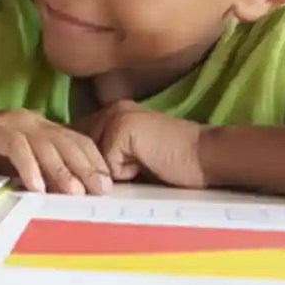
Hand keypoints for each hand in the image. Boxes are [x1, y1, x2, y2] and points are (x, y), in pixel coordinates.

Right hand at [0, 110, 113, 194]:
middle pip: (66, 142)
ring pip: (44, 144)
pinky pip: (16, 147)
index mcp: (40, 126)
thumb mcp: (15, 165)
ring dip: (61, 169)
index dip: (94, 162)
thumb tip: (71, 194)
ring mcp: (10, 122)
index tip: (108, 186)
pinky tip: (35, 186)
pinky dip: (28, 166)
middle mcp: (30, 120)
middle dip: (86, 168)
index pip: (76, 141)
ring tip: (73, 192)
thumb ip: (40, 171)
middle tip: (101, 192)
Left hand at [79, 101, 206, 188]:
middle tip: (127, 172)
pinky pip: (108, 166)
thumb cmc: (174, 163)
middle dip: (91, 168)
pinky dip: (126, 174)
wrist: (206, 156)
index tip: (85, 172)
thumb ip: (108, 156)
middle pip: (78, 149)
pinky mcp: (123, 130)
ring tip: (141, 166)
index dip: (79, 160)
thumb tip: (78, 171)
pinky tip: (148, 165)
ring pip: (92, 159)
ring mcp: (116, 117)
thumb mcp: (134, 157)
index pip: (78, 138)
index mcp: (113, 113)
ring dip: (111, 172)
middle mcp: (111, 110)